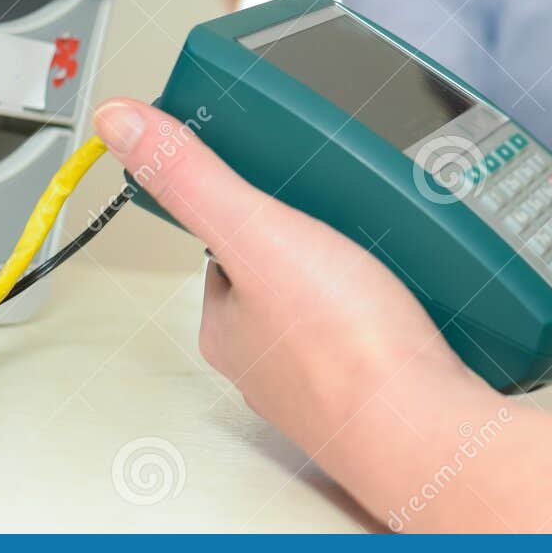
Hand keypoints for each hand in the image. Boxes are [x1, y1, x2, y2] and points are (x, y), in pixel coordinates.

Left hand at [92, 98, 487, 464]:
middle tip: (344, 213)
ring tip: (389, 246)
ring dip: (362, 275)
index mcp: (229, 325)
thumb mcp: (258, 235)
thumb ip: (194, 179)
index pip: (222, 248)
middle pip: (282, 277)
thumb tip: (122, 125)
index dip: (249, 207)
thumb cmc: (345, 351)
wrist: (429, 427)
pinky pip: (384, 333)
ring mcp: (332, 375)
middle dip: (315, 242)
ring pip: (335, 307)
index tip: (270, 182)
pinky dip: (400, 311)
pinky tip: (422, 296)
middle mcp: (272, 359)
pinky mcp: (386, 384)